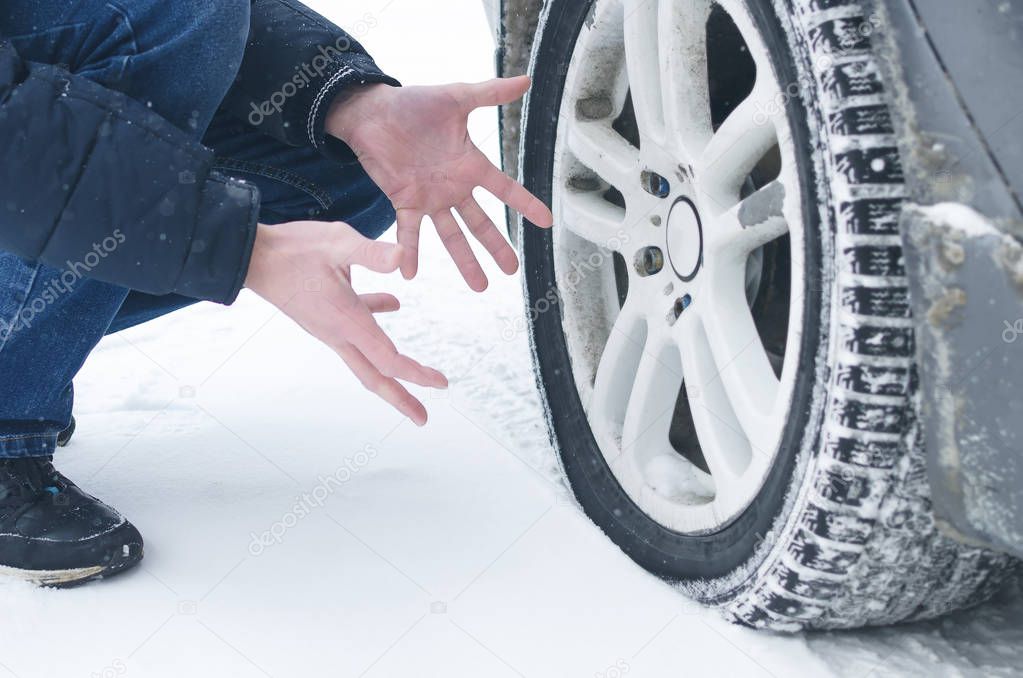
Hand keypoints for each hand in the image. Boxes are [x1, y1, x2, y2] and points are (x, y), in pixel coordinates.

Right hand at [244, 220, 446, 425]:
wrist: (251, 257)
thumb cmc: (293, 250)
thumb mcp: (338, 243)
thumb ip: (372, 253)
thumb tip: (402, 259)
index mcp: (347, 321)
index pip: (388, 359)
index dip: (416, 374)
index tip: (440, 384)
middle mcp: (338, 333)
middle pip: (374, 376)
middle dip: (401, 398)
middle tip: (422, 418)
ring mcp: (329, 328)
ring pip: (365, 357)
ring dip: (390, 369)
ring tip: (412, 375)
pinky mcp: (323, 317)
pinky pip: (355, 328)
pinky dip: (375, 323)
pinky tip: (392, 304)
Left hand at [326, 76, 553, 291]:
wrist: (372, 112)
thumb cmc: (414, 103)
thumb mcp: (456, 97)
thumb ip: (490, 93)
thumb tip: (527, 80)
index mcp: (470, 164)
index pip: (505, 189)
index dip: (526, 205)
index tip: (547, 222)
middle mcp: (454, 186)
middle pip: (481, 222)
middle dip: (497, 247)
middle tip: (512, 270)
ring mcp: (430, 198)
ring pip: (452, 235)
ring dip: (464, 261)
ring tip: (479, 287)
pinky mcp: (403, 201)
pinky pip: (409, 232)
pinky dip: (408, 251)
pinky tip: (408, 273)